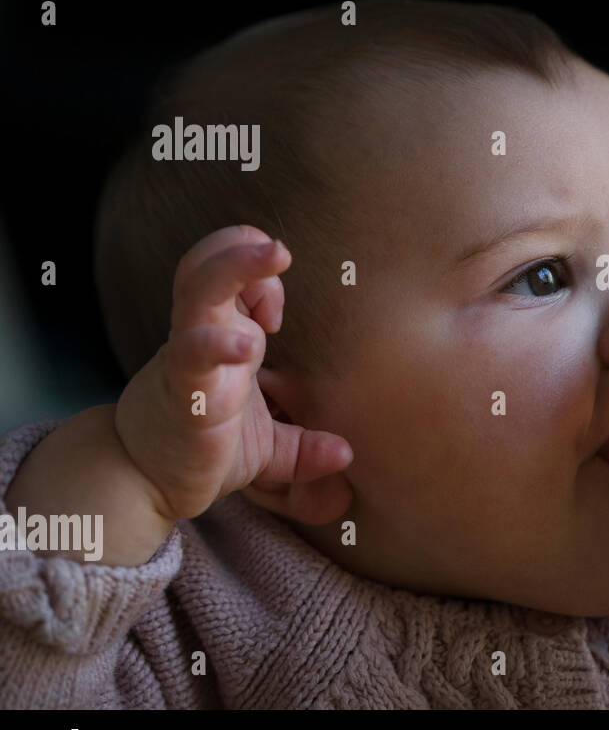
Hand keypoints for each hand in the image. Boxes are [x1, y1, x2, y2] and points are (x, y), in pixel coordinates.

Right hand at [116, 225, 354, 523]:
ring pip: (197, 291)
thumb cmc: (201, 449)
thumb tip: (346, 452)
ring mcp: (189, 360)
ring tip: (274, 254)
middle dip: (243, 245)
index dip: (261, 274)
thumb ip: (304, 447)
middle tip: (280, 250)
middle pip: (208, 265)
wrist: (141, 484)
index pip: (236, 274)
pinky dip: (217, 344)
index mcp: (222, 335)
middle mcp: (203, 336)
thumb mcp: (265, 447)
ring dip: (234, 266)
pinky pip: (191, 355)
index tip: (276, 316)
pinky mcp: (182, 393)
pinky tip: (246, 347)